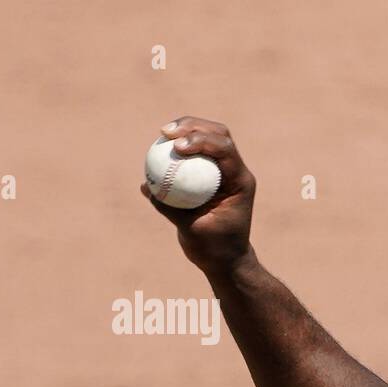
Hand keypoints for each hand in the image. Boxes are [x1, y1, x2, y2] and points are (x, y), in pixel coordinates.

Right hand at [140, 117, 255, 274]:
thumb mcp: (193, 231)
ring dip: (186, 130)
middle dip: (193, 126)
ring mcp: (224, 172)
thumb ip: (171, 209)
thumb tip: (147, 187)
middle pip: (218, 135)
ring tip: (163, 133)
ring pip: (208, 139)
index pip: (225, 150)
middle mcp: (235, 172)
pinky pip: (195, 155)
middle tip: (167, 132)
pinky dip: (179, 148)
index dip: (201, 140)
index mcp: (240, 182)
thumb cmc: (215, 249)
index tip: (177, 147)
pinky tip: (160, 147)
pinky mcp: (211, 176)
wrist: (226, 260)